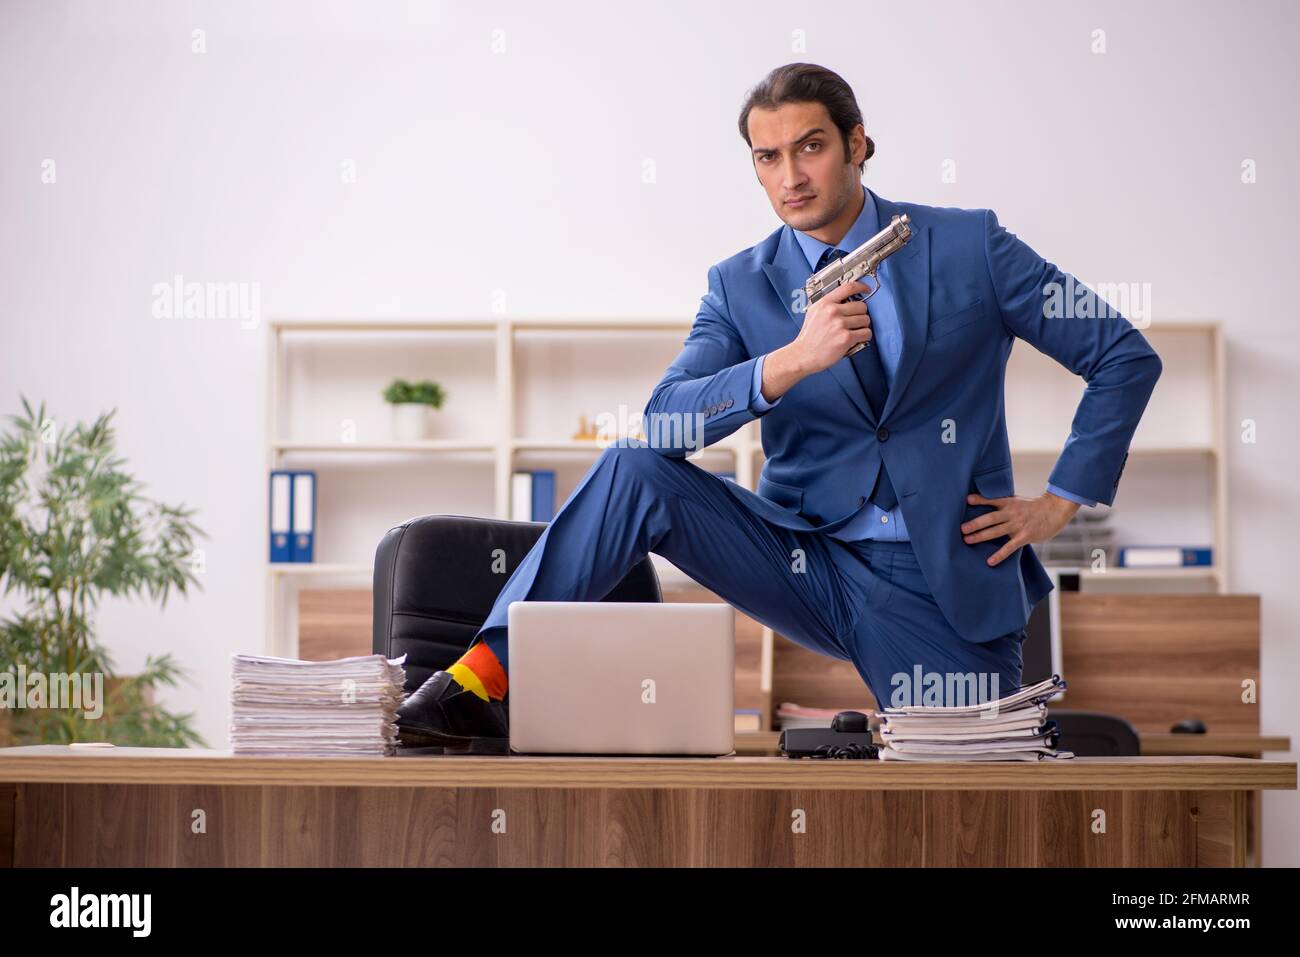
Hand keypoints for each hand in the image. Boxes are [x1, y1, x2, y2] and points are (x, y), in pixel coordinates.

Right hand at [791, 280, 873, 374]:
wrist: (804, 354)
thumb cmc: (809, 337)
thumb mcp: (814, 312)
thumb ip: (828, 304)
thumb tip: (845, 299)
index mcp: (825, 303)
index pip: (848, 287)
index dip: (861, 287)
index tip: (866, 289)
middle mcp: (832, 311)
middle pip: (861, 306)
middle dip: (861, 314)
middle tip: (855, 321)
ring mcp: (840, 324)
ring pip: (866, 319)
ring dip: (863, 326)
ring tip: (853, 331)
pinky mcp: (846, 337)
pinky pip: (866, 333)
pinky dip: (864, 336)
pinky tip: (856, 338)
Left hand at [960, 490, 1080, 566]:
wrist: (1055, 509)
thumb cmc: (1033, 506)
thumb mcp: (1018, 500)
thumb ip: (1003, 503)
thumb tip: (986, 505)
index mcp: (1009, 503)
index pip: (992, 500)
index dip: (980, 500)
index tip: (967, 500)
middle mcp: (1011, 513)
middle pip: (990, 518)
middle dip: (975, 523)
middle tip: (961, 529)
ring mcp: (1018, 525)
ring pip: (996, 531)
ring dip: (981, 536)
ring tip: (968, 540)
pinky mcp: (1025, 536)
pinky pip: (1010, 547)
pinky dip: (999, 555)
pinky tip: (990, 561)